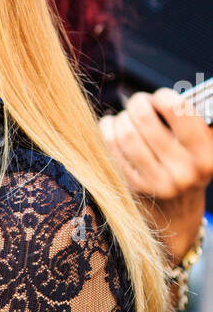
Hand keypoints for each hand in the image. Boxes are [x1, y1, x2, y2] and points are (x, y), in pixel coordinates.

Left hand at [99, 88, 212, 263]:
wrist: (176, 216)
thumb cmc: (189, 168)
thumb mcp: (203, 149)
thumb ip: (193, 121)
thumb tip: (165, 95)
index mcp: (206, 157)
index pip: (181, 113)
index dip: (164, 97)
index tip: (161, 97)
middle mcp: (182, 173)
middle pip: (145, 120)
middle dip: (138, 103)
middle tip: (139, 103)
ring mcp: (154, 183)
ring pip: (125, 134)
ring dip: (122, 118)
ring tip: (127, 117)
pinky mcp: (131, 188)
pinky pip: (111, 150)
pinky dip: (107, 131)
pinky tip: (112, 127)